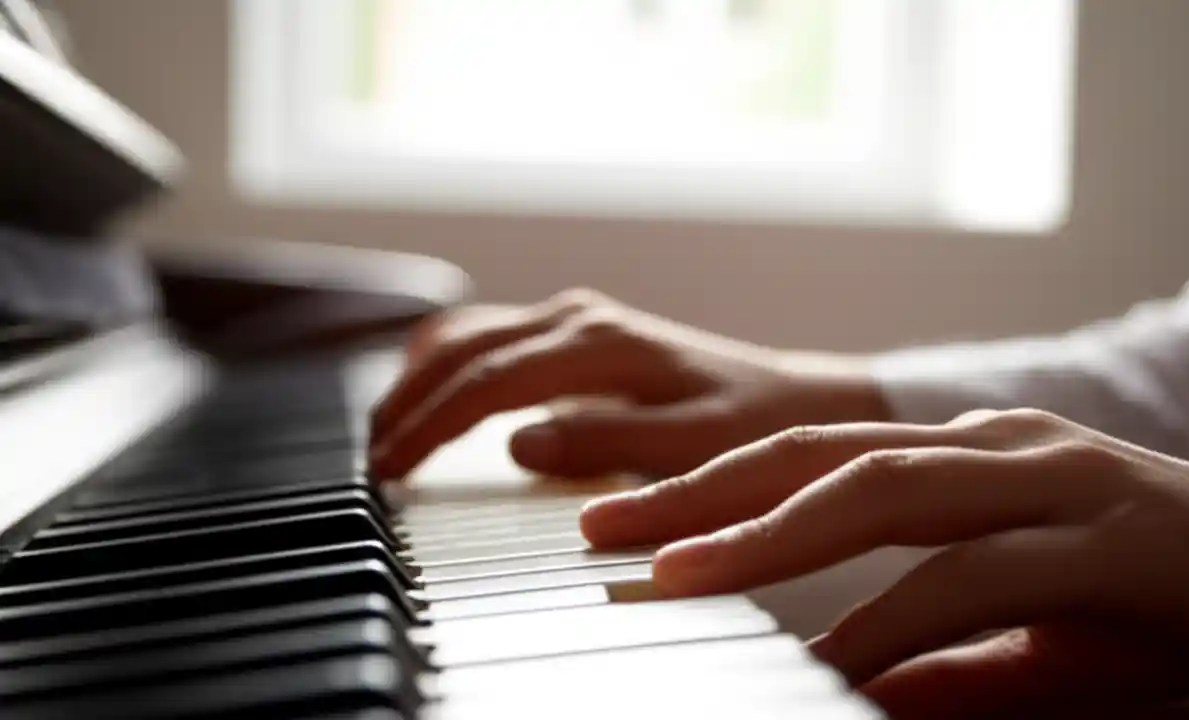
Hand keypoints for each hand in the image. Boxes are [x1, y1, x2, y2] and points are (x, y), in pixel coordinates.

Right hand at [369, 289, 889, 479]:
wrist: (797, 401)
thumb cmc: (754, 427)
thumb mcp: (695, 447)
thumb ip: (606, 443)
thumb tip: (517, 444)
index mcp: (602, 345)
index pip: (489, 379)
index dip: (432, 424)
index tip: (391, 470)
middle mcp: (581, 320)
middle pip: (465, 349)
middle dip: (410, 402)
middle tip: (373, 459)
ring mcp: (577, 321)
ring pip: (470, 334)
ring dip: (421, 378)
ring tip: (388, 433)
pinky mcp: (577, 333)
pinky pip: (492, 338)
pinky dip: (449, 365)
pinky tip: (429, 395)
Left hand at [580, 409, 1188, 716]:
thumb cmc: (1167, 615)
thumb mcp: (1031, 643)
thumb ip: (940, 663)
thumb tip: (851, 697)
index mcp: (970, 460)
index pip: (815, 460)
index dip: (715, 491)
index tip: (629, 530)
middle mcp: (998, 449)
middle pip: (820, 456)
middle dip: (705, 493)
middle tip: (606, 531)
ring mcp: (1054, 481)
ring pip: (883, 490)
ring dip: (771, 536)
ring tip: (678, 578)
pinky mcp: (1108, 539)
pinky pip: (974, 575)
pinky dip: (893, 622)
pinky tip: (831, 667)